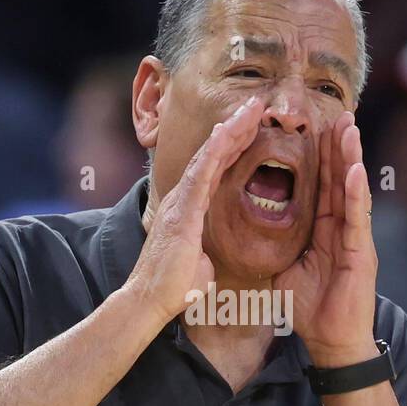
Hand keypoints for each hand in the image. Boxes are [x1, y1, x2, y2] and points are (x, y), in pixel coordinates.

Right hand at [125, 96, 263, 324]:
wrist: (150, 300)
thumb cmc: (172, 287)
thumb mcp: (199, 264)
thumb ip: (205, 253)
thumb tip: (209, 258)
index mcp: (189, 208)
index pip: (215, 168)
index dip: (234, 145)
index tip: (252, 126)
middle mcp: (184, 198)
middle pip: (214, 154)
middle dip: (236, 128)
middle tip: (256, 105)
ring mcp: (181, 201)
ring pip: (209, 156)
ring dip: (231, 130)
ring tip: (251, 108)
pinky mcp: (182, 210)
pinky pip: (201, 173)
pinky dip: (215, 149)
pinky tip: (229, 130)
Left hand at [275, 111, 378, 366]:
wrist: (331, 340)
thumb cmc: (311, 309)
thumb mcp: (286, 270)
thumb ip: (278, 246)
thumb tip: (252, 233)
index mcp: (324, 230)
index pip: (320, 186)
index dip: (318, 157)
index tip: (312, 128)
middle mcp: (343, 228)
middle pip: (338, 179)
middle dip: (338, 146)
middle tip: (338, 113)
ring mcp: (355, 238)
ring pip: (352, 191)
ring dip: (351, 158)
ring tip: (349, 128)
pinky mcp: (362, 253)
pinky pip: (358, 218)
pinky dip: (357, 193)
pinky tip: (356, 170)